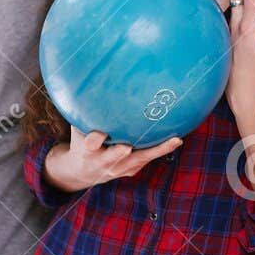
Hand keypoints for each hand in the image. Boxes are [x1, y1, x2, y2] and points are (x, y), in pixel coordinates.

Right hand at [43, 127, 180, 192]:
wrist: (83, 172)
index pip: (90, 144)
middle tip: (126, 146)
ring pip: (140, 158)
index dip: (94, 139)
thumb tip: (94, 82)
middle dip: (119, 152)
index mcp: (87, 150)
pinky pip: (148, 159)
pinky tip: (176, 140)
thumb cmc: (82, 142)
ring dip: (157, 150)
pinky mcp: (131, 170)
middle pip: (114, 156)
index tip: (99, 134)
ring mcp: (119, 168)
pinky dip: (162, 150)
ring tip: (174, 140)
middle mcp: (103, 161)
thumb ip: (86, 114)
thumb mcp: (78, 129)